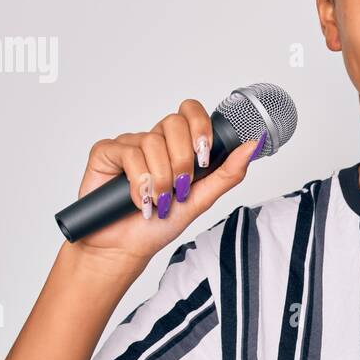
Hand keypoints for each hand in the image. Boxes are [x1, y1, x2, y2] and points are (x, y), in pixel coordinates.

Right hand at [73, 98, 262, 267]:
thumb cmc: (161, 224)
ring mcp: (129, 145)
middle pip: (173, 122)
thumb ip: (228, 172)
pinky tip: (138, 199)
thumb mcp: (202, 199)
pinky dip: (137, 181)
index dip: (200, 127)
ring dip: (160, 178)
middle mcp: (154, 141)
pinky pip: (127, 152)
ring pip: (151, 141)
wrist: (125, 248)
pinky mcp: (106, 152)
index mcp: (178, 146)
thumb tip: (253, 145)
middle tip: (180, 187)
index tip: (203, 156)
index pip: (191, 112)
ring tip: (158, 201)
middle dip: (182, 160)